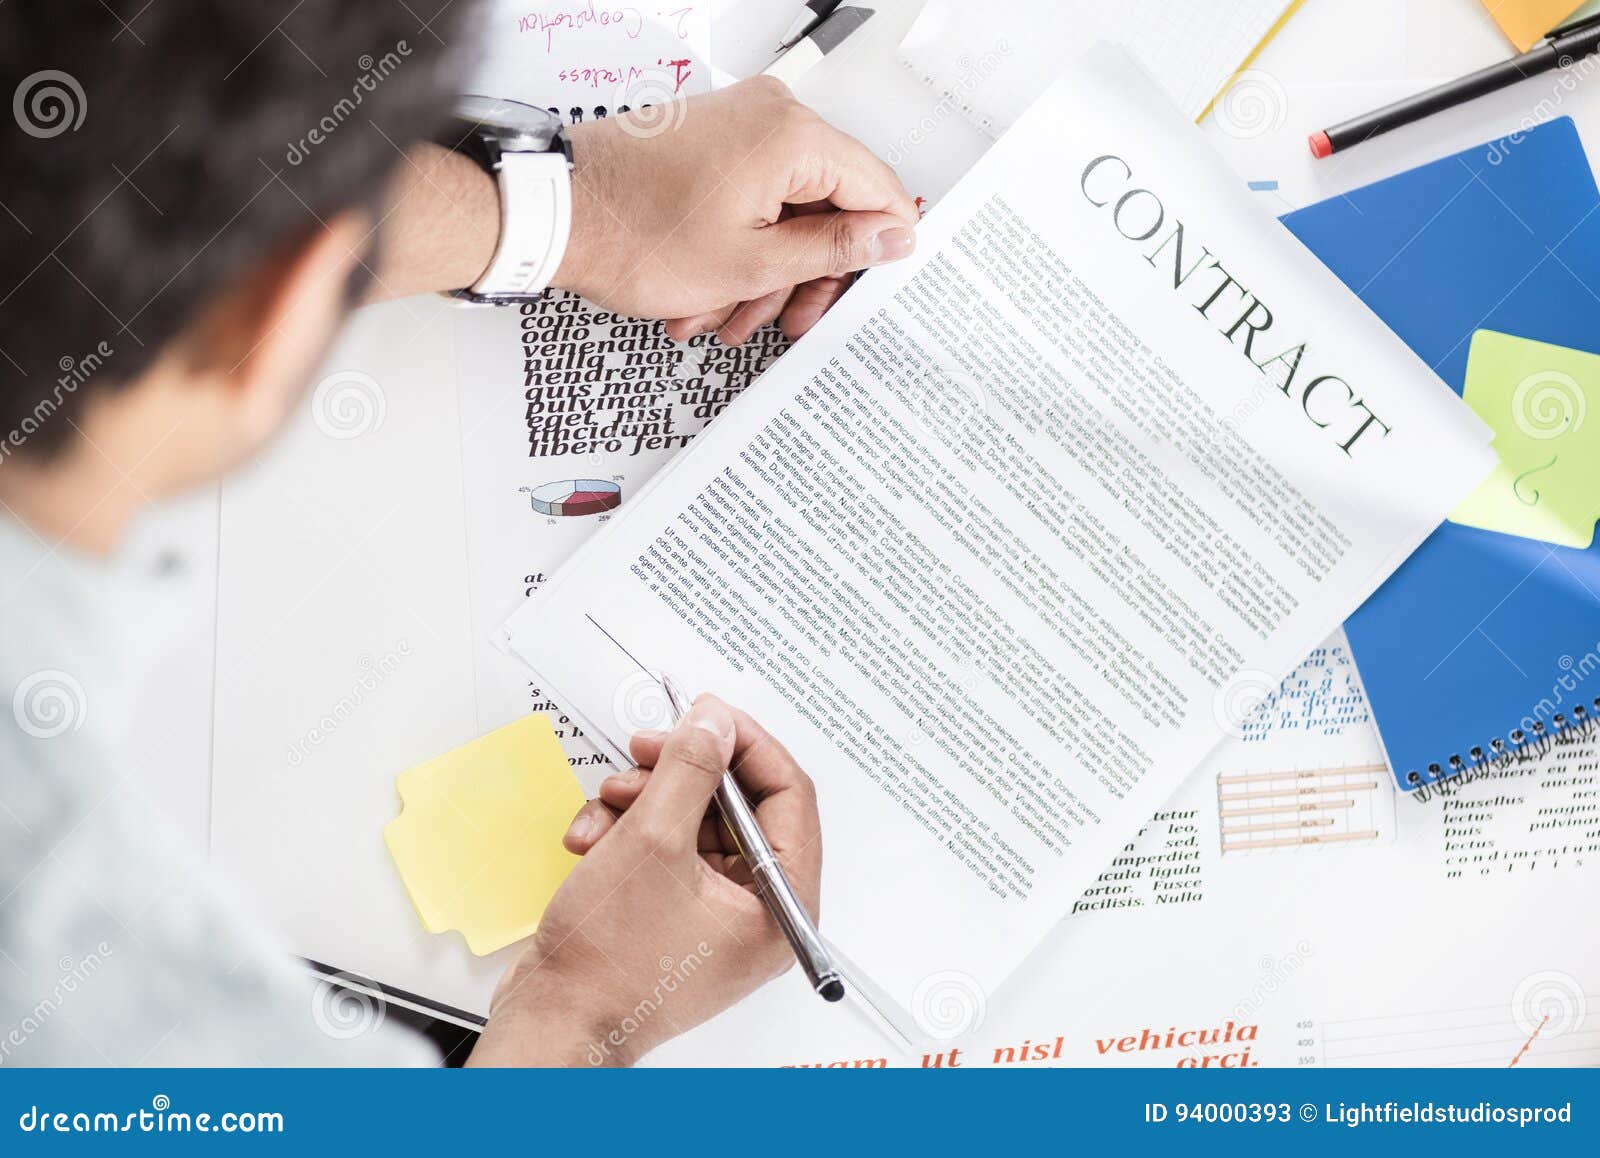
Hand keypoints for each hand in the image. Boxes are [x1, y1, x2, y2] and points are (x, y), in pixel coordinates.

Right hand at [468, 695, 821, 1066]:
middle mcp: (757, 913)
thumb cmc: (608, 966)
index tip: (709, 715)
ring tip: (608, 808)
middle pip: (737, 805)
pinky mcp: (676, 915)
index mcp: (781, 906)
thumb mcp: (654, 840)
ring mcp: (716, 915)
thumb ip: (690, 769)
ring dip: (644, 801)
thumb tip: (715, 723)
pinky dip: (629, 833)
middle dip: (680, 774)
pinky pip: (667, 850)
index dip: (746, 744)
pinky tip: (595, 840)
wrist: (553, 1021)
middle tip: (646, 751)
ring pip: (694, 821)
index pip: (789, 796)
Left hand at [553, 75, 918, 344]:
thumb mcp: (752, 262)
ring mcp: (736, 124)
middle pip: (826, 202)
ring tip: (725, 318)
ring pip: (782, 210)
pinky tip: (706, 295)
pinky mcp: (709, 140)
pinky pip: (747, 198)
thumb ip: (831, 248)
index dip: (881, 241)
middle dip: (804, 274)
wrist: (556, 213)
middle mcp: (769, 116)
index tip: (877, 279)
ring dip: (761, 274)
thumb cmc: (632, 232)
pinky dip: (734, 249)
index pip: (875, 185)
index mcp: (792, 136)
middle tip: (794, 321)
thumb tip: (888, 237)